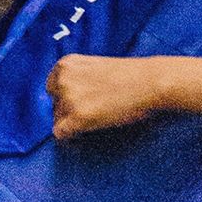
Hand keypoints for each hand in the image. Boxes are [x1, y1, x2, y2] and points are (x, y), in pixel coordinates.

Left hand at [47, 54, 163, 139]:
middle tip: (90, 115)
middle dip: (68, 111)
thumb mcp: (95, 66)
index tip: (78, 105)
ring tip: (93, 123)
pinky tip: (85, 134)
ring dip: (72, 124)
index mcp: (65, 64)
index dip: (65, 98)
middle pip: (54, 104)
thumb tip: (70, 97)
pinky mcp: (78, 117)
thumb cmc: (130, 75)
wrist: (149, 82)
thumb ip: (78, 77)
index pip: (52, 87)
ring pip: (58, 119)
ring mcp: (69, 98)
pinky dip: (71, 137)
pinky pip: (61, 133)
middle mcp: (62, 79)